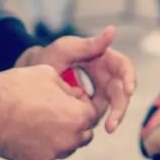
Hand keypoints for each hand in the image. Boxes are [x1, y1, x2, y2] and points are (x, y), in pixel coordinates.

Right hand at [0, 64, 100, 159]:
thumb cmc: (17, 87)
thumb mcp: (48, 74)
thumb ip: (69, 88)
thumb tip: (77, 96)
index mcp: (77, 116)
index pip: (93, 113)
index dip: (82, 103)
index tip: (69, 97)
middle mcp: (69, 139)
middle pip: (85, 133)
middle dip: (76, 121)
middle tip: (58, 109)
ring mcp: (52, 153)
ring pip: (68, 145)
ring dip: (63, 134)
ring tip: (44, 118)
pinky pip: (49, 152)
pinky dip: (46, 143)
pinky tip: (31, 129)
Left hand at [18, 26, 135, 132]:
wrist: (30, 77)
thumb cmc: (48, 57)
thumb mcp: (64, 49)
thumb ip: (87, 44)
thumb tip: (113, 30)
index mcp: (103, 58)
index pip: (123, 67)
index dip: (129, 78)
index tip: (129, 91)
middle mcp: (105, 75)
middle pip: (122, 91)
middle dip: (121, 107)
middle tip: (113, 123)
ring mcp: (99, 91)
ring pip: (114, 105)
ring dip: (114, 117)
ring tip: (108, 129)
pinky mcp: (91, 105)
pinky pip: (99, 114)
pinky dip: (97, 121)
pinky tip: (89, 127)